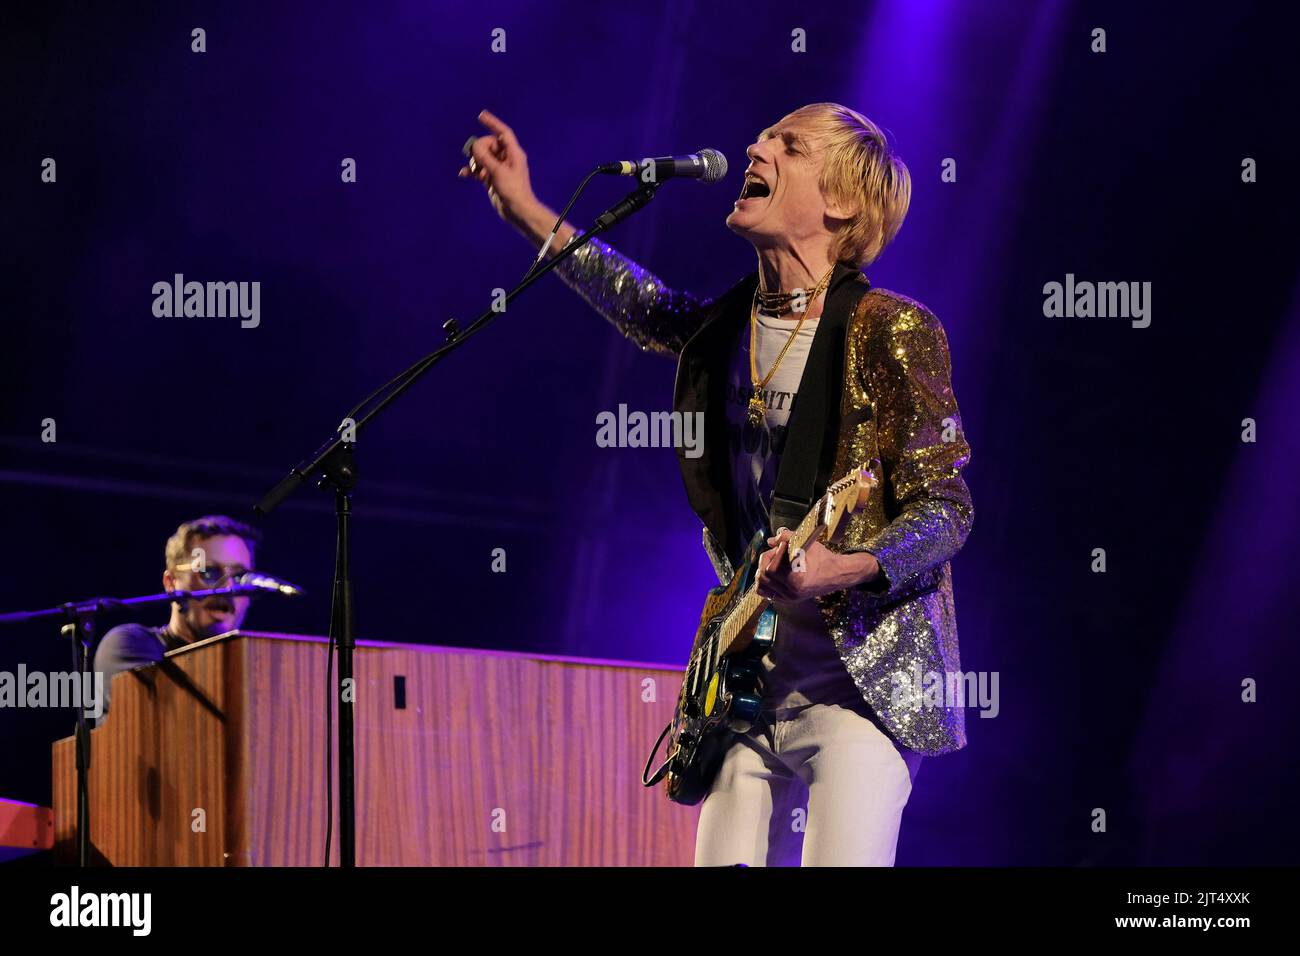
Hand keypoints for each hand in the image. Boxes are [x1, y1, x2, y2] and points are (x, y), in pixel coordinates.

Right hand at [458, 110, 537, 227]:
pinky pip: (479, 169)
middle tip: (474, 159)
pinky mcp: (492, 178)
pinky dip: (472, 171)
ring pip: (483, 157)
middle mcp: (507, 159)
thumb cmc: (512, 190)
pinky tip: (463, 174)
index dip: (493, 123)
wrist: (516, 211)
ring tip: (473, 171)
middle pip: (489, 145)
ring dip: (474, 161)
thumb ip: (485, 157)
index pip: (503, 133)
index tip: (481, 115)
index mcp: (514, 153)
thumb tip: (474, 146)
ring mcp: (499, 168)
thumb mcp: (497, 172)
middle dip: (479, 149)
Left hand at [754, 528, 880, 601]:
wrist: (836, 574)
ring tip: (773, 562)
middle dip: (766, 561)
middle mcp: (792, 593)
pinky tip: (772, 573)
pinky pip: (767, 594)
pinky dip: (765, 582)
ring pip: (761, 586)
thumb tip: (770, 540)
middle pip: (763, 576)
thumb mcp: (805, 542)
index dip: (773, 553)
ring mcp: (789, 599)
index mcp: (796, 580)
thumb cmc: (822, 558)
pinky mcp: (788, 601)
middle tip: (776, 552)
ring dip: (763, 571)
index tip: (782, 546)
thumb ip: (785, 537)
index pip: (770, 568)